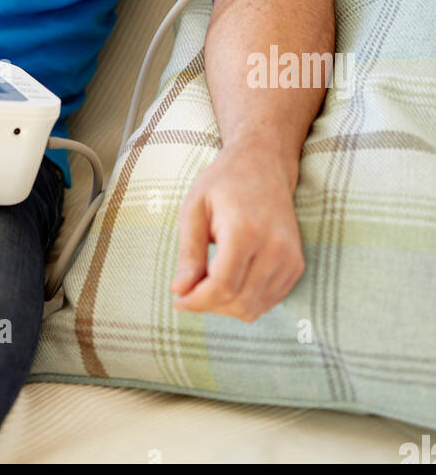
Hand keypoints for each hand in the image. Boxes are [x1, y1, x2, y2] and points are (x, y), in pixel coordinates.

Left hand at [170, 142, 303, 321]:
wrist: (264, 165)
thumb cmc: (223, 184)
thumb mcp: (194, 208)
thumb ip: (189, 252)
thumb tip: (180, 290)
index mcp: (245, 231)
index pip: (223, 286)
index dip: (197, 301)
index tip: (178, 300)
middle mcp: (275, 248)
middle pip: (239, 303)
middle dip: (208, 306)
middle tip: (188, 291)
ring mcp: (290, 259)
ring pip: (254, 308)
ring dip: (226, 306)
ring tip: (207, 283)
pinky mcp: (296, 266)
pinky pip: (268, 302)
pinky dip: (245, 301)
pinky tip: (229, 280)